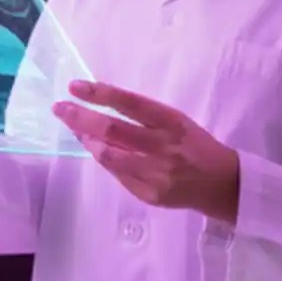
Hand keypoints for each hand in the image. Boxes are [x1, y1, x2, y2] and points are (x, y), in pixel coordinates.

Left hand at [52, 80, 240, 224]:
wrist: (222, 183)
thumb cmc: (195, 144)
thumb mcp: (176, 120)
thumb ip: (144, 115)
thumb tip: (102, 107)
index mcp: (171, 121)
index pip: (129, 103)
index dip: (100, 94)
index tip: (75, 86)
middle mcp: (162, 146)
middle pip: (112, 130)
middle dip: (81, 118)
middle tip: (60, 108)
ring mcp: (155, 172)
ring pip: (109, 156)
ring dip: (87, 141)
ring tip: (74, 129)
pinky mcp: (150, 193)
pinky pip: (117, 174)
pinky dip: (103, 159)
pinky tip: (95, 149)